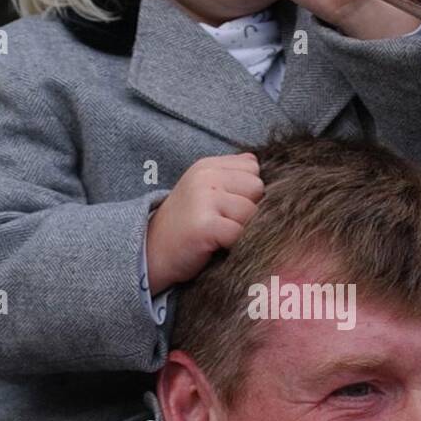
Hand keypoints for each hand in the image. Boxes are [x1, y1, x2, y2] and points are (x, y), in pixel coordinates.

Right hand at [146, 154, 263, 292]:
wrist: (150, 254)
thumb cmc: (185, 227)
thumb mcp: (205, 192)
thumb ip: (233, 179)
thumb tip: (270, 174)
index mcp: (207, 166)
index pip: (254, 168)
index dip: (248, 192)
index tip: (229, 209)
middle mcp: (205, 176)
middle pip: (258, 188)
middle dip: (249, 210)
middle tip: (224, 225)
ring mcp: (204, 198)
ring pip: (252, 212)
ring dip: (242, 230)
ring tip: (220, 237)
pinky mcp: (205, 224)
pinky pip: (241, 233)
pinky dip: (236, 245)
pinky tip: (219, 248)